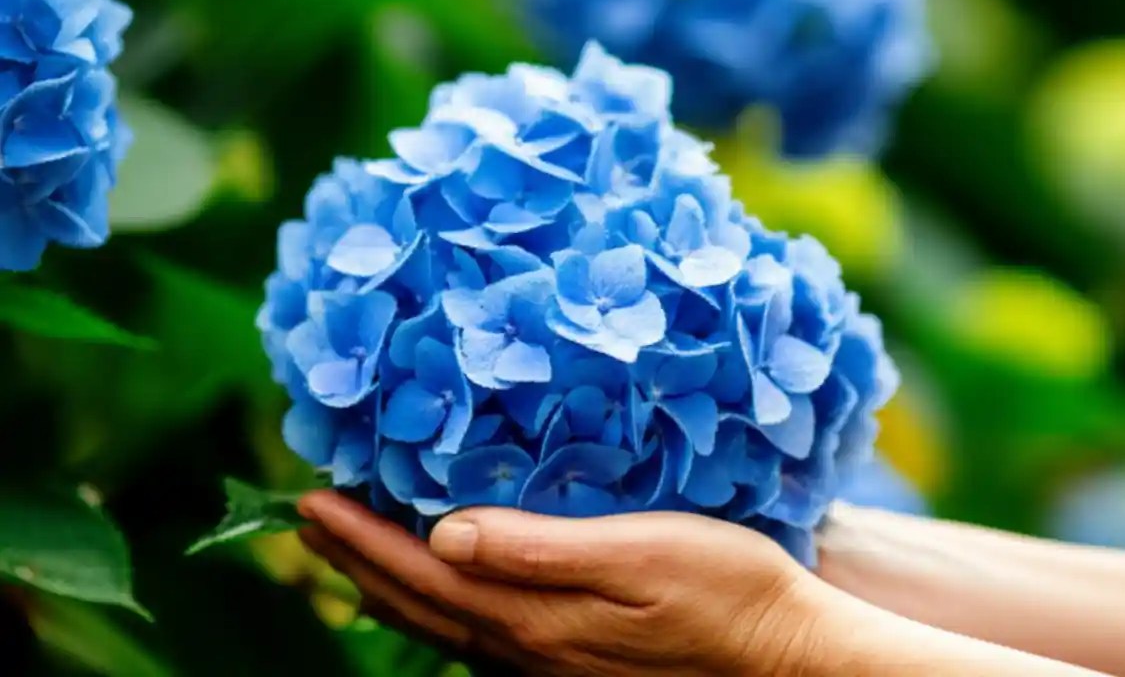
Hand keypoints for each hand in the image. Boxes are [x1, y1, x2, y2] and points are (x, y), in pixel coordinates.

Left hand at [297, 491, 843, 675]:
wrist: (784, 658)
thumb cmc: (725, 591)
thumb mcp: (638, 554)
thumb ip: (537, 548)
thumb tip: (442, 534)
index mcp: (532, 618)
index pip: (419, 574)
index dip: (358, 537)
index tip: (307, 498)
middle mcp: (526, 650)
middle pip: (416, 605)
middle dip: (354, 560)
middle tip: (306, 517)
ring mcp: (547, 665)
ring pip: (441, 626)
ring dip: (387, 585)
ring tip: (350, 550)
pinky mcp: (572, 664)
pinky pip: (476, 636)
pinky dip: (436, 606)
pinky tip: (439, 591)